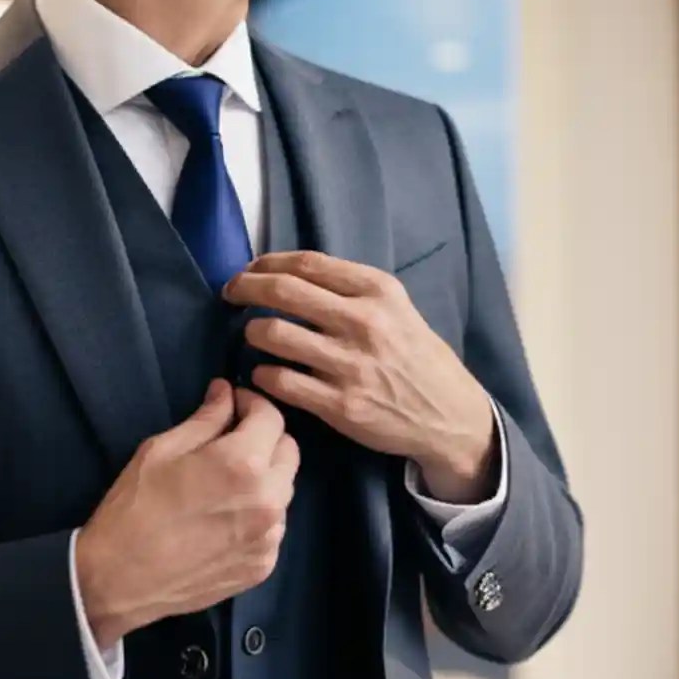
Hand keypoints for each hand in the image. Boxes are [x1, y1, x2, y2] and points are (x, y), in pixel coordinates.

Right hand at [75, 379, 297, 648]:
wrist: (118, 579)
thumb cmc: (134, 508)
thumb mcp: (162, 450)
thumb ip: (205, 419)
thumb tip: (226, 393)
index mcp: (243, 464)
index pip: (272, 418)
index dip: (253, 404)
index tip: (235, 404)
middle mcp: (268, 500)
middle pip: (289, 453)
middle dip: (266, 438)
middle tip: (234, 439)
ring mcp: (269, 538)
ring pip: (284, 492)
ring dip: (266, 478)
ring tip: (228, 483)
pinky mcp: (263, 566)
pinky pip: (273, 528)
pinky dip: (258, 515)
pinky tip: (226, 518)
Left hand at [223, 251, 497, 503]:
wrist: (448, 415)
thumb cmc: (415, 356)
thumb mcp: (396, 309)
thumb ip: (350, 290)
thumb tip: (289, 274)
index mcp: (378, 291)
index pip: (306, 263)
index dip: (266, 263)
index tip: (249, 270)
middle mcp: (363, 322)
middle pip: (283, 291)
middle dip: (245, 288)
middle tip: (230, 294)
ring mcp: (350, 365)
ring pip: (273, 335)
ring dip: (251, 333)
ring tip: (253, 337)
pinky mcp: (339, 405)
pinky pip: (279, 381)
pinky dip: (261, 374)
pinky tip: (263, 373)